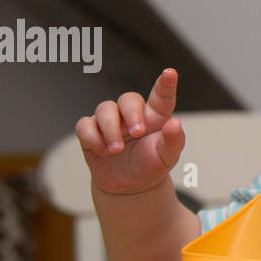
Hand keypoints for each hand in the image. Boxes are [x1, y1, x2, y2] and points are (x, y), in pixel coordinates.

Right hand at [75, 69, 185, 195]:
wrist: (129, 186)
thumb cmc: (150, 165)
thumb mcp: (167, 157)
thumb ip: (173, 141)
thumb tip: (175, 123)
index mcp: (155, 116)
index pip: (161, 96)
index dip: (165, 84)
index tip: (170, 73)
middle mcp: (132, 114)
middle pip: (128, 99)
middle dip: (132, 114)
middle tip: (138, 133)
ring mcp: (110, 121)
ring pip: (105, 109)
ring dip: (111, 129)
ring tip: (116, 150)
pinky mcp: (91, 131)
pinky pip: (85, 125)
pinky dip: (92, 138)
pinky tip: (102, 152)